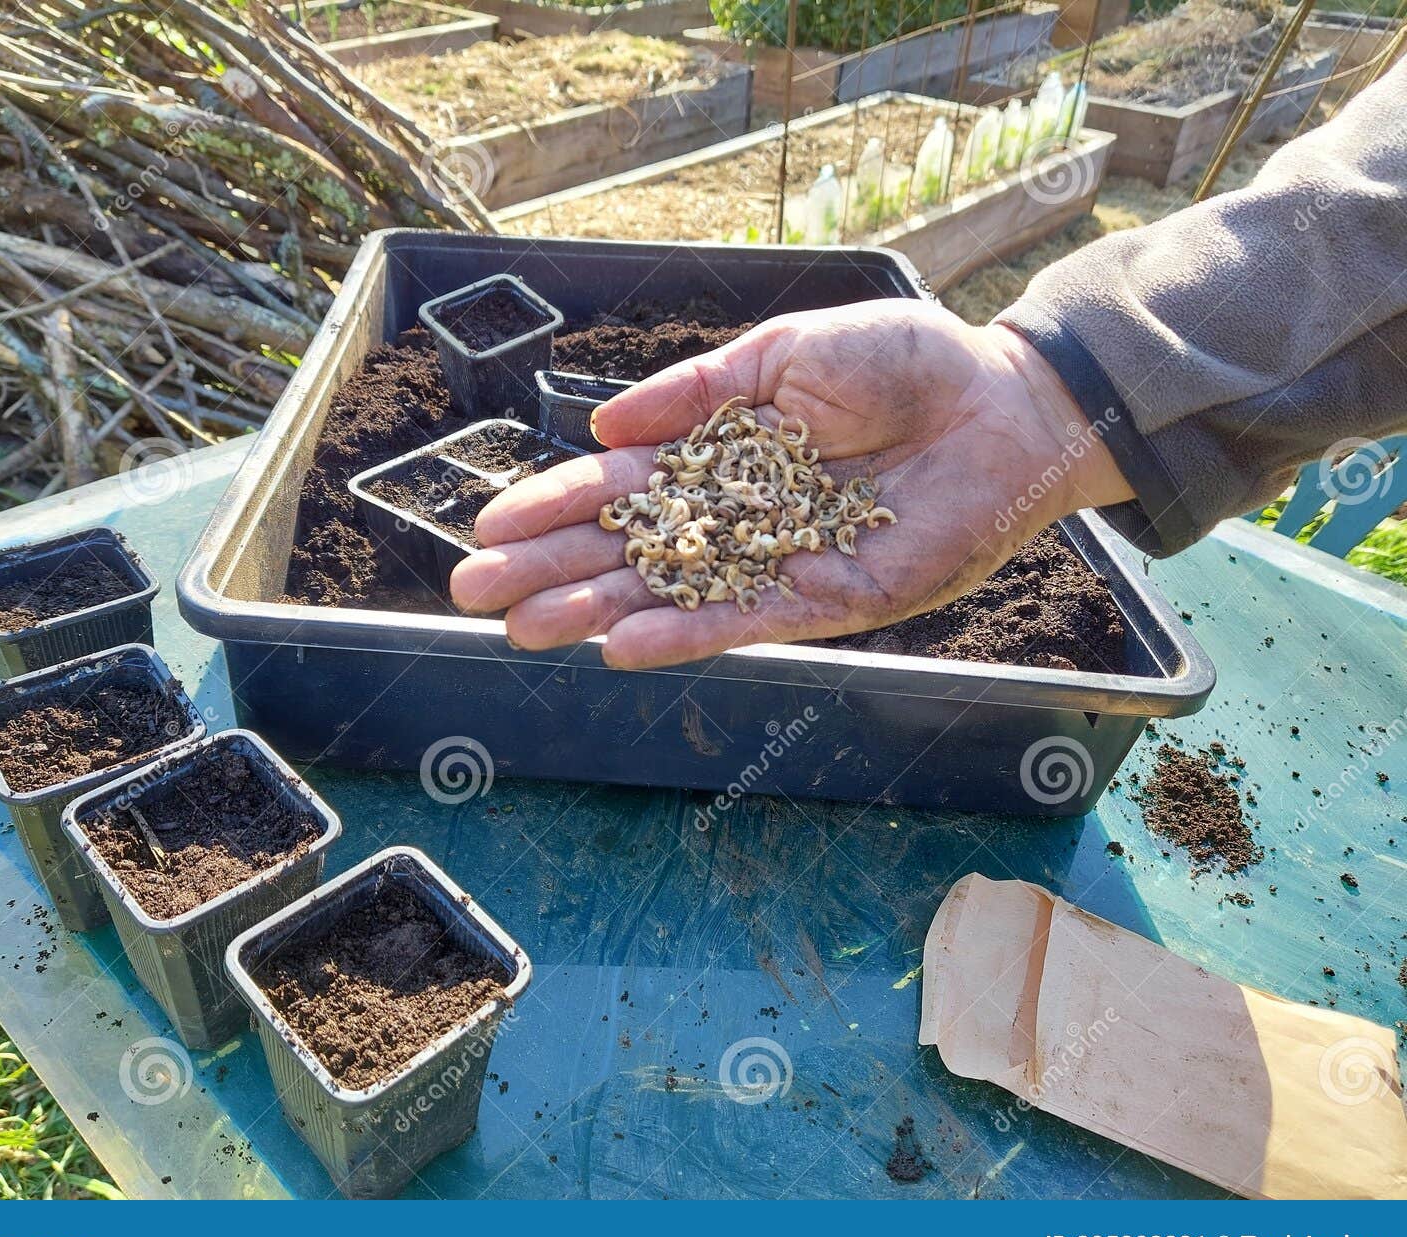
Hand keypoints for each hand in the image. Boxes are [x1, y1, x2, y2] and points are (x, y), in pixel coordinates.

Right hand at [449, 299, 1133, 669]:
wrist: (1000, 400)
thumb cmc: (899, 363)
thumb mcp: (779, 354)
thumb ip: (693, 391)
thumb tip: (602, 430)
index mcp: (719, 455)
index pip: (621, 490)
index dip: (555, 505)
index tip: (490, 525)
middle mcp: (738, 517)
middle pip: (629, 550)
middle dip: (551, 569)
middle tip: (477, 592)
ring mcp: (777, 564)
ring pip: (671, 595)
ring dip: (596, 611)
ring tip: (524, 628)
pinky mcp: (827, 602)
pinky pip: (745, 621)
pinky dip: (686, 633)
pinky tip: (623, 643)